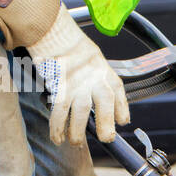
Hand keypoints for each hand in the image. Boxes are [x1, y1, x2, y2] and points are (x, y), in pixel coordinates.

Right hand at [27, 6, 129, 143]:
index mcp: (106, 73)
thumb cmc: (74, 51)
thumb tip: (105, 109)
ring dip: (77, 131)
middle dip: (106, 124)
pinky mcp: (59, 86)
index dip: (121, 110)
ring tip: (75, 142)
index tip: (122, 122)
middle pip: (105, 104)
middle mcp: (96, 78)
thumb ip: (101, 83)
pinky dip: (57, 127)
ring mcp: (78, 83)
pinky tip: (57, 138)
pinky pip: (59, 111)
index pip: (119, 95)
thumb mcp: (96, 63)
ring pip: (81, 112)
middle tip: (106, 139)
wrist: (53, 33)